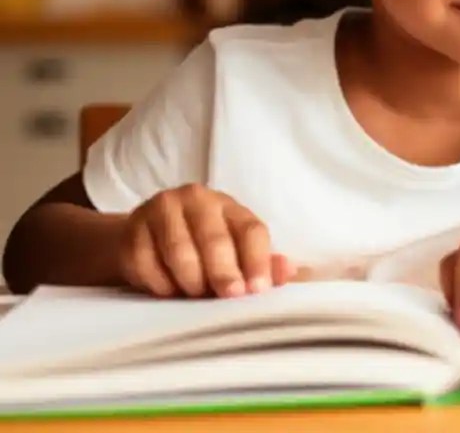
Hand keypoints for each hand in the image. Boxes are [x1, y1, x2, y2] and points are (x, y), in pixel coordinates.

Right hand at [118, 184, 292, 298]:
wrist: (144, 236)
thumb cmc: (200, 247)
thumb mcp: (234, 251)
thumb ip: (262, 262)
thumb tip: (290, 271)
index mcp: (229, 207)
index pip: (251, 230)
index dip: (258, 261)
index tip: (258, 290)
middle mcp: (197, 200)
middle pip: (215, 238)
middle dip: (224, 272)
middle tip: (230, 296)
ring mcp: (162, 210)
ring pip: (179, 250)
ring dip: (190, 280)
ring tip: (195, 295)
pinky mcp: (133, 229)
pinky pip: (147, 262)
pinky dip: (160, 284)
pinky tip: (168, 290)